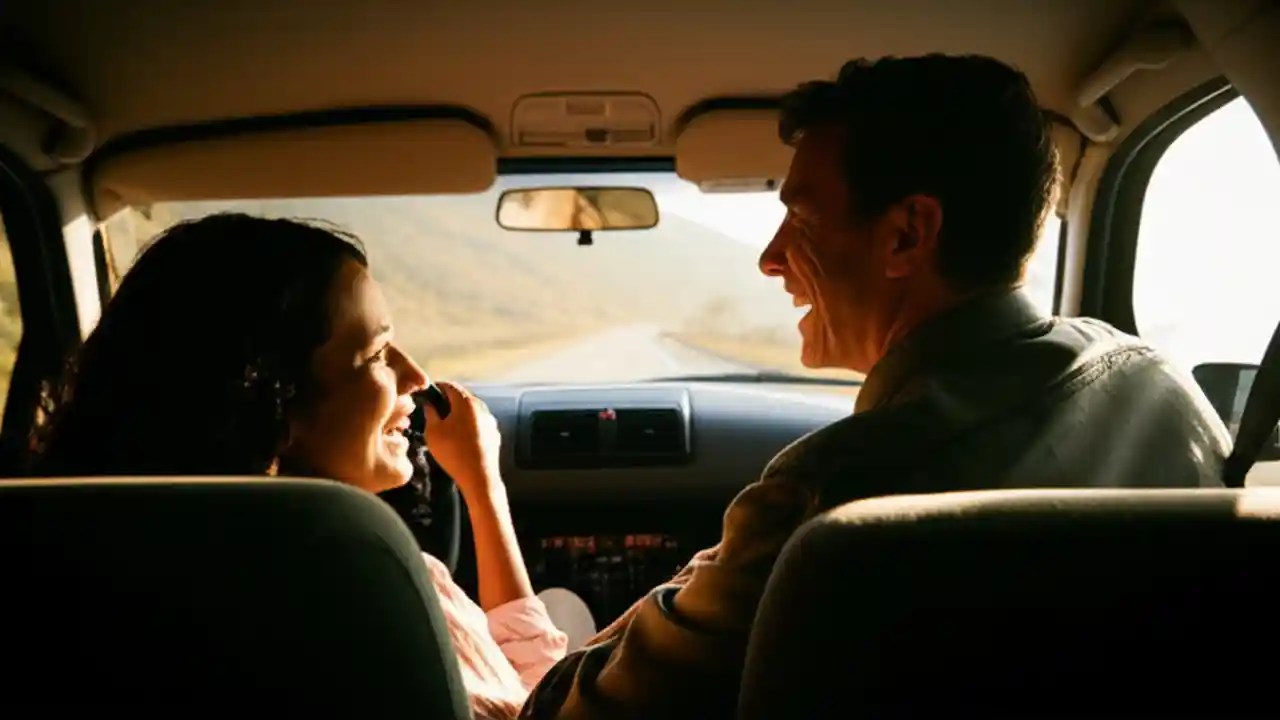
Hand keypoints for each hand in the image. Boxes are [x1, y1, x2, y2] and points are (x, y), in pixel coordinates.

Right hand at [423, 381, 502, 498]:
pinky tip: (462, 436)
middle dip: (449, 400)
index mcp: (465, 402)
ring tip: (448, 423)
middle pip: (463, 396)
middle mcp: (481, 406)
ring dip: (460, 412)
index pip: (450, 386)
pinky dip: (470, 424)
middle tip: (436, 408)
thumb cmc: (452, 451)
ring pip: (472, 410)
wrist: (479, 476)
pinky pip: (479, 422)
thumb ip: (430, 413)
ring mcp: (490, 420)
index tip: (428, 393)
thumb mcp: (433, 431)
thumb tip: (429, 404)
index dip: (437, 387)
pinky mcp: (495, 433)